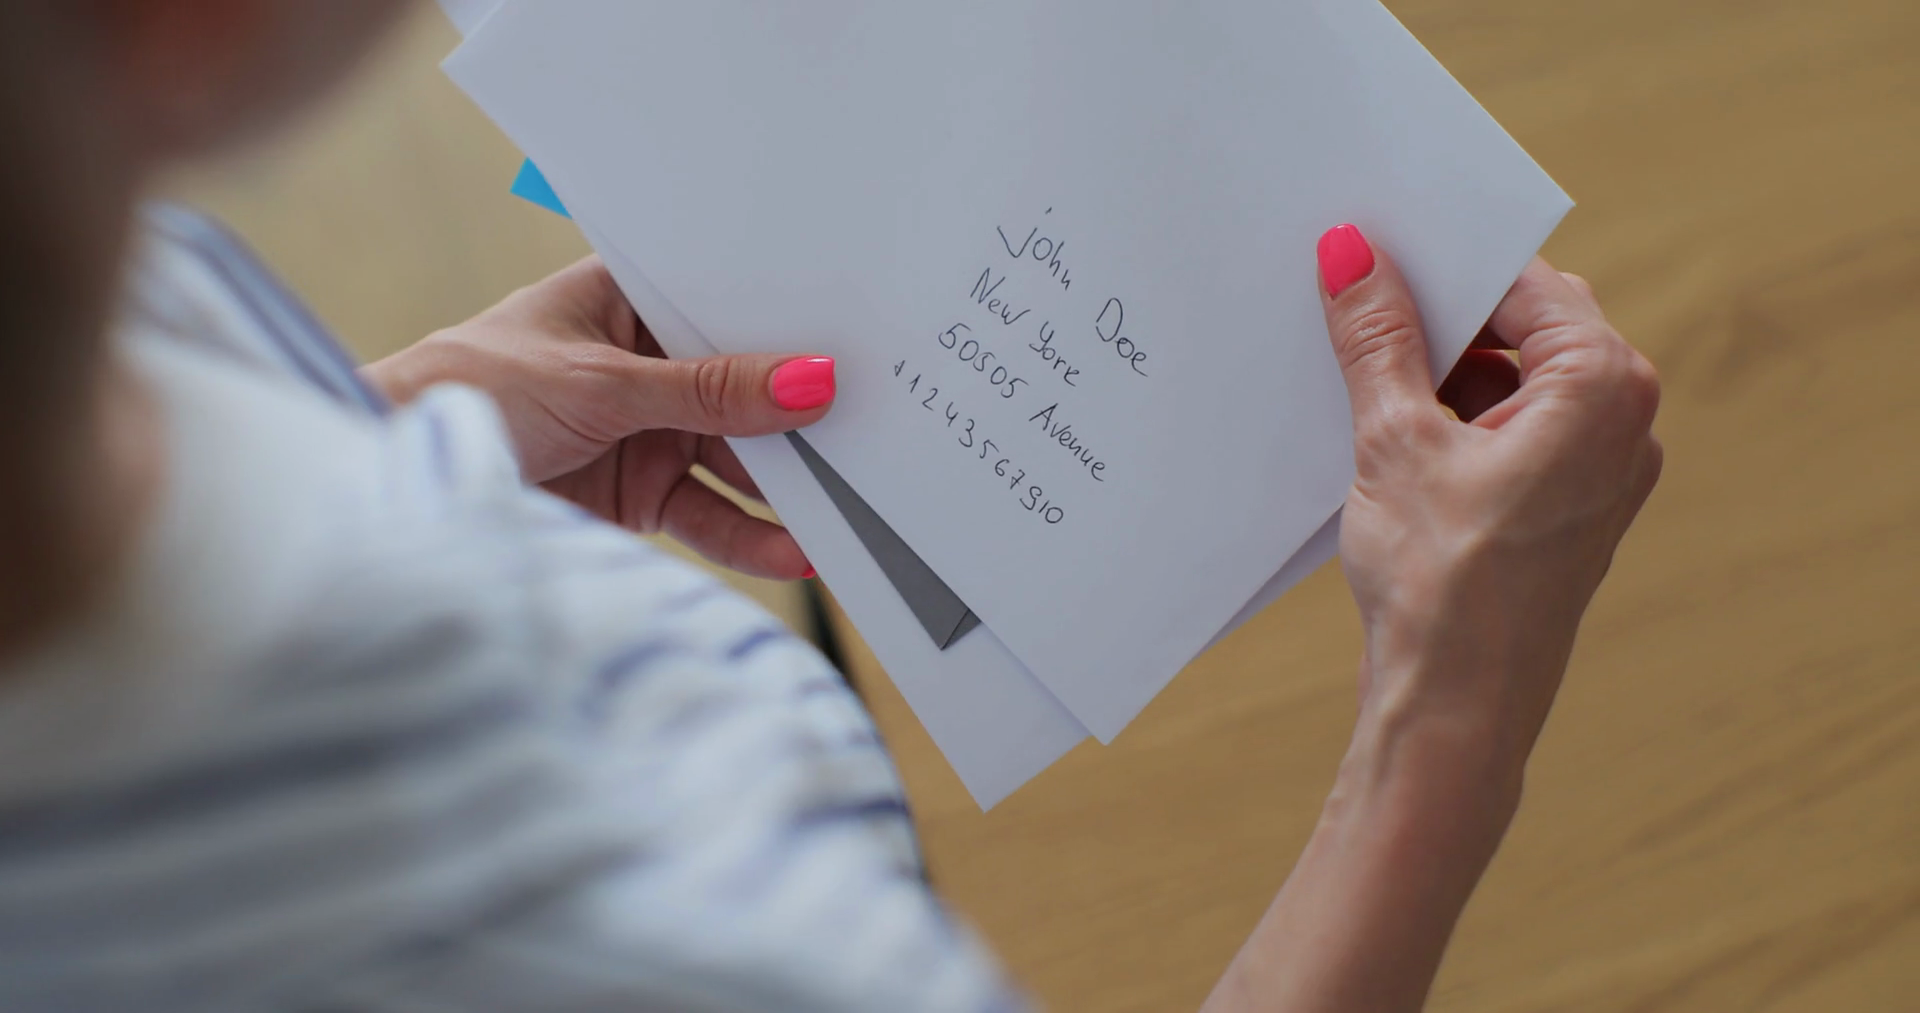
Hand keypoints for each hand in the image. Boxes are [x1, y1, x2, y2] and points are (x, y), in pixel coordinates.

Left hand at [364, 257, 834, 579]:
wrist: (394, 479)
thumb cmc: (473, 387)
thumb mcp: (602, 380)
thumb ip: (709, 389)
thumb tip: (811, 380)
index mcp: (629, 298)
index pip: (727, 305)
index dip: (789, 323)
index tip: (856, 341)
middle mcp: (647, 361)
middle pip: (744, 387)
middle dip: (800, 413)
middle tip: (873, 431)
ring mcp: (648, 430)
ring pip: (738, 456)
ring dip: (788, 481)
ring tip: (851, 501)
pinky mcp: (643, 494)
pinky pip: (713, 514)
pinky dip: (753, 536)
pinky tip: (796, 549)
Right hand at [1201, 229, 1659, 1012]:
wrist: (1456, 708)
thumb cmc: (1442, 582)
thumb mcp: (1396, 440)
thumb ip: (1378, 338)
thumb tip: (1353, 253)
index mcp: (1602, 387)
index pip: (1525, 284)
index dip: (1447, 264)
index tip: (1379, 251)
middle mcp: (1621, 421)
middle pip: (1525, 328)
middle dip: (1443, 318)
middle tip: (1359, 305)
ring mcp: (1600, 468)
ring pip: (1514, 381)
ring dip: (1443, 372)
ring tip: (1364, 379)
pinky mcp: (1568, 506)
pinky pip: (1513, 430)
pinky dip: (1457, 420)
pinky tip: (1391, 432)